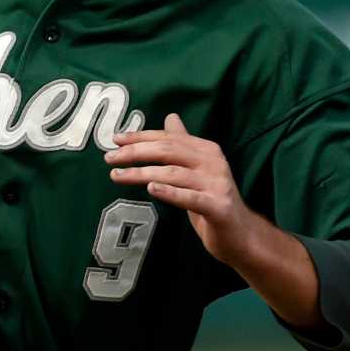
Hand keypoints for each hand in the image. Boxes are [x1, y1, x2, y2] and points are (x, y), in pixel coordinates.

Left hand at [105, 112, 260, 267]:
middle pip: (169, 151)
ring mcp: (217, 184)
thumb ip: (183, 144)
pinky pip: (190, 198)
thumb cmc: (212, 199)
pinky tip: (151, 188)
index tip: (115, 140)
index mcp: (206, 150)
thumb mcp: (196, 168)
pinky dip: (170, 192)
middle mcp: (214, 162)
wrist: (240, 233)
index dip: (141, 137)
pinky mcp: (218, 206)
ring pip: (174, 174)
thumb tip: (171, 116)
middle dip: (136, 152)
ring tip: (117, 175)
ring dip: (142, 173)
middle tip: (109, 158)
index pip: (169, 138)